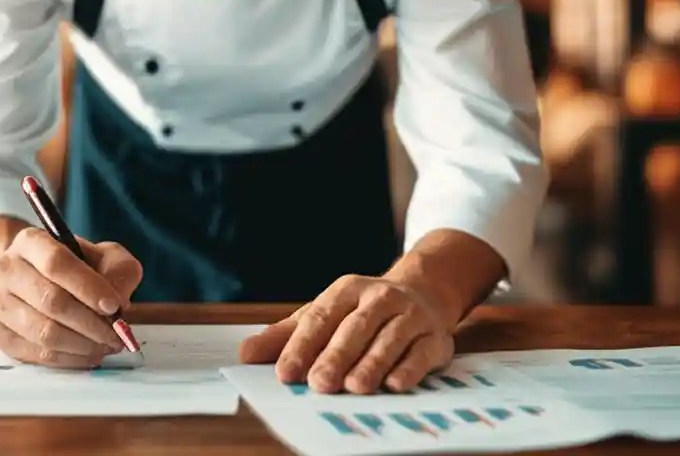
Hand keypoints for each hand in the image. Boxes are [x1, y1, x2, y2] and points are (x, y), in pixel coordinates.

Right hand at [0, 226, 141, 368]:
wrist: (31, 279)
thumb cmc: (73, 268)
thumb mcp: (101, 255)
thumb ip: (117, 270)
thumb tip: (118, 302)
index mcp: (30, 242)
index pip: (56, 263)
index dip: (88, 287)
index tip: (114, 306)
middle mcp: (6, 271)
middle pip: (50, 301)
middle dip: (91, 323)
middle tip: (117, 333)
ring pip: (44, 332)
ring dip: (83, 344)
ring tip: (107, 345)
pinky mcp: (1, 336)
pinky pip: (39, 354)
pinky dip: (71, 359)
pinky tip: (89, 353)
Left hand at [238, 275, 454, 393]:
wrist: (423, 294)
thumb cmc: (361, 313)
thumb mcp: (324, 316)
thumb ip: (286, 336)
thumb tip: (245, 354)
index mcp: (347, 291)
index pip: (320, 318)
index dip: (301, 345)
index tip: (284, 373)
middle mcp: (380, 298)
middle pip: (355, 328)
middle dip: (336, 356)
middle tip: (319, 384)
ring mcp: (410, 315)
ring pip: (389, 339)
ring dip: (372, 363)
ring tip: (355, 387)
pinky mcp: (434, 337)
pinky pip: (421, 352)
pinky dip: (409, 368)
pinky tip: (395, 384)